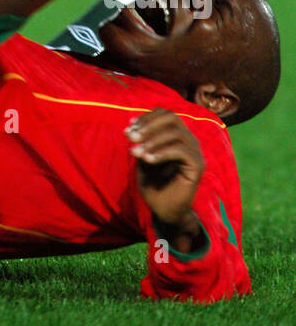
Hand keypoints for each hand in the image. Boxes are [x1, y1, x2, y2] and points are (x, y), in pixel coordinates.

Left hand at [128, 109, 204, 247]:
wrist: (164, 210)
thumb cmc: (153, 184)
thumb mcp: (143, 158)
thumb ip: (141, 142)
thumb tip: (132, 125)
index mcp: (177, 135)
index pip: (163, 115)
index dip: (145, 118)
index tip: (128, 129)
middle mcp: (188, 140)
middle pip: (171, 118)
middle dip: (148, 125)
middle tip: (131, 137)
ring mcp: (195, 152)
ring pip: (175, 133)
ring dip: (152, 140)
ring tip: (136, 152)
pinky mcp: (197, 165)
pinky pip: (181, 150)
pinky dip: (162, 152)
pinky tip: (147, 160)